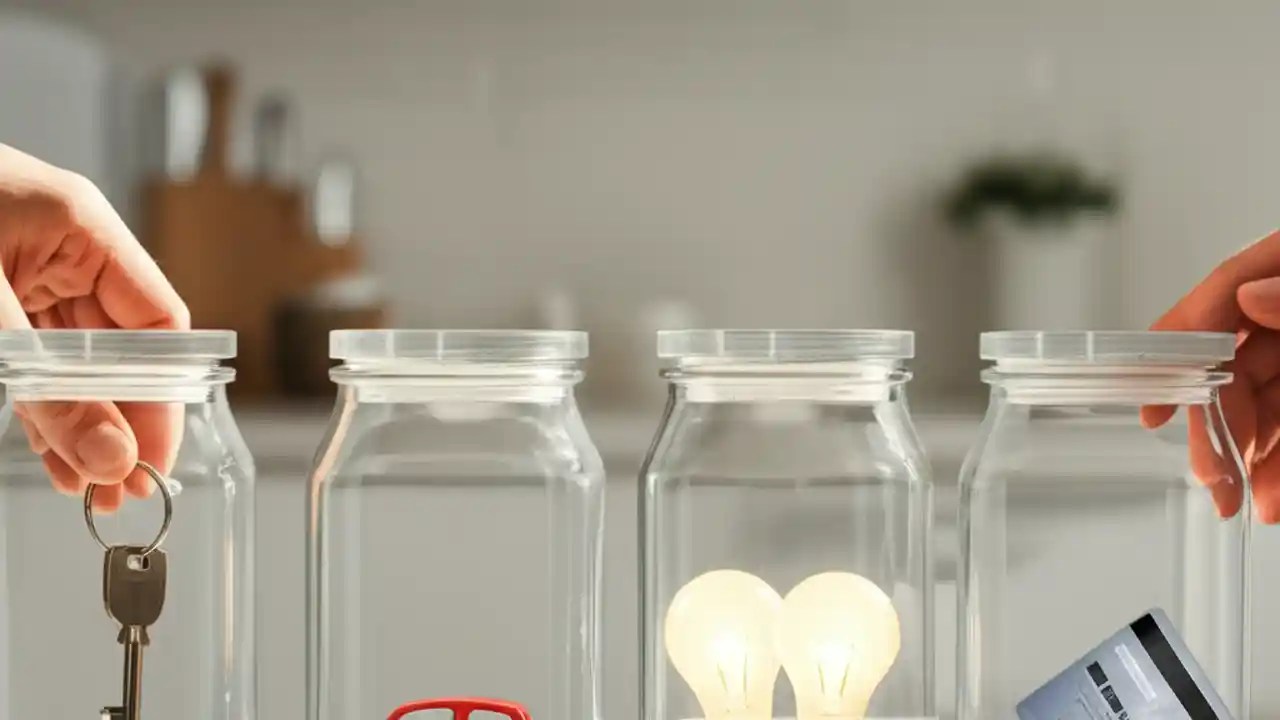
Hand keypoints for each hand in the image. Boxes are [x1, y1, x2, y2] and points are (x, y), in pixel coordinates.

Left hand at [0, 144, 188, 511]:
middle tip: (120, 488)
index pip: (156, 321)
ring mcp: (28, 274)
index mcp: (81, 228)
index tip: (151, 457)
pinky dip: (44, 407)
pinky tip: (55, 453)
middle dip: (123, 422)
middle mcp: (65, 251)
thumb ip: (46, 384)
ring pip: (75, 363)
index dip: (162, 394)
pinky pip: (33, 360)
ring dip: (84, 425)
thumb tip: (108, 453)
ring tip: (87, 485)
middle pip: (120, 348)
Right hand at [1141, 229, 1279, 522]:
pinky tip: (1272, 498)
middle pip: (1239, 361)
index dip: (1176, 342)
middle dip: (1219, 424)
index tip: (1151, 396)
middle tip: (1207, 475)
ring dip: (1253, 459)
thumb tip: (1249, 294)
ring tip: (1240, 502)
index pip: (1225, 289)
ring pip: (1269, 405)